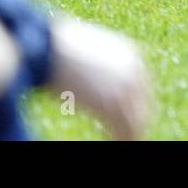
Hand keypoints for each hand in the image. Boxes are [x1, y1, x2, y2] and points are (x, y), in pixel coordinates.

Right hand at [46, 16, 153, 139]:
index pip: (141, 88)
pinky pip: (125, 131)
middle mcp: (135, 69)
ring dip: (126, 134)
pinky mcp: (114, 105)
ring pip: (136, 122)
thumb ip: (99, 66)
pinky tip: (109, 142)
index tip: (125, 116)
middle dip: (133, 122)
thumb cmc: (55, 46)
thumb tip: (95, 82)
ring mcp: (127, 87)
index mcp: (131, 54)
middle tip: (121, 133)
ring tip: (115, 140)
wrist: (44, 45)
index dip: (134, 105)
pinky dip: (118, 140)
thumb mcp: (86, 51)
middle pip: (142, 106)